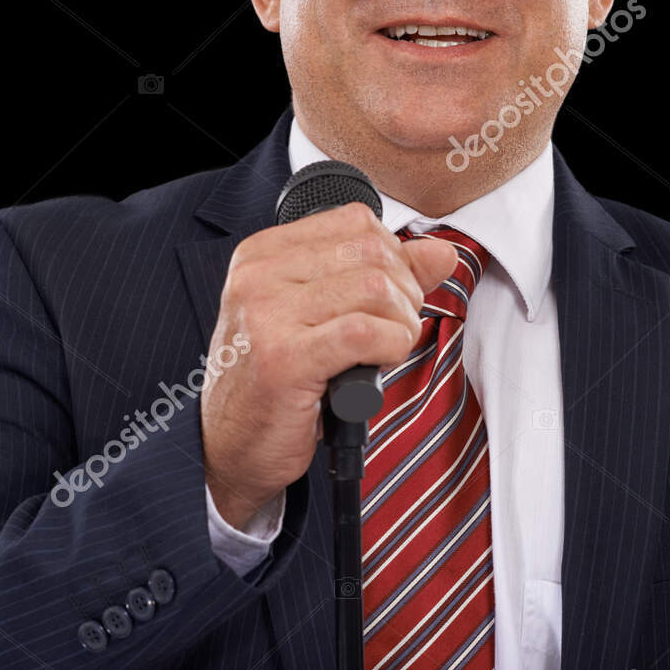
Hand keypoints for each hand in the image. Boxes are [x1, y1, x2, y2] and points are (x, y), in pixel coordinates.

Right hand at [199, 202, 457, 527]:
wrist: (228, 448)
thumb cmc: (277, 382)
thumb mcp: (324, 317)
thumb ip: (383, 277)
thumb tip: (441, 253)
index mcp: (263, 254)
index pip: (356, 221)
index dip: (393, 257)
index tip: (389, 297)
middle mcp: (258, 276)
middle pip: (371, 252)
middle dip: (404, 293)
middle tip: (391, 331)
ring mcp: (266, 315)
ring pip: (375, 289)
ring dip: (399, 325)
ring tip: (383, 352)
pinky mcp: (284, 359)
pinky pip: (365, 333)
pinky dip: (389, 348)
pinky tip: (375, 366)